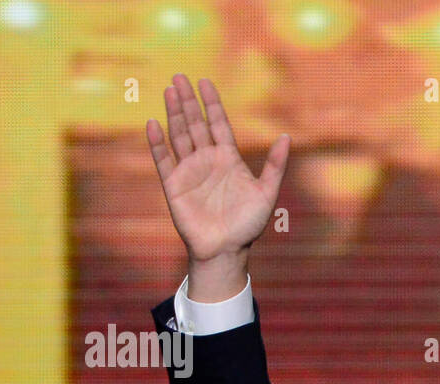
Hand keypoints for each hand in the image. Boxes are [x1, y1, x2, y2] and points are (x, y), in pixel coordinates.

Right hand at [146, 75, 288, 273]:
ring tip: (168, 91)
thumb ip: (275, 166)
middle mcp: (206, 161)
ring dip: (173, 114)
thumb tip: (286, 136)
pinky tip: (153, 124)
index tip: (204, 82)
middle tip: (179, 77)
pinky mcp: (174, 186)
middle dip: (188, 101)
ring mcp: (189, 171)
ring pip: (179, 136)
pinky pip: (163, 160)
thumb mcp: (267, 193)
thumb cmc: (248, 225)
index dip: (211, 104)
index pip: (217, 124)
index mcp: (228, 159)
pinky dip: (157, 143)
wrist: (226, 250)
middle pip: (195, 124)